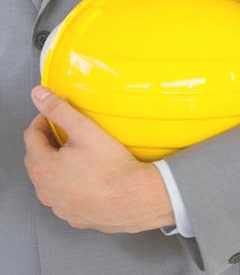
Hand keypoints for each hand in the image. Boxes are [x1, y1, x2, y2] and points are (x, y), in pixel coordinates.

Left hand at [23, 86, 175, 233]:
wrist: (136, 198)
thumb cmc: (113, 168)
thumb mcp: (85, 130)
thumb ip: (59, 110)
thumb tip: (39, 95)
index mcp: (43, 167)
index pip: (31, 137)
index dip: (42, 122)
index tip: (53, 117)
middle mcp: (46, 190)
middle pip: (37, 160)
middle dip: (48, 145)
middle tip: (66, 134)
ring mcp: (60, 207)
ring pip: (50, 182)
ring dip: (57, 168)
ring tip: (79, 158)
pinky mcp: (75, 217)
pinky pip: (66, 199)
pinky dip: (70, 188)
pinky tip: (89, 180)